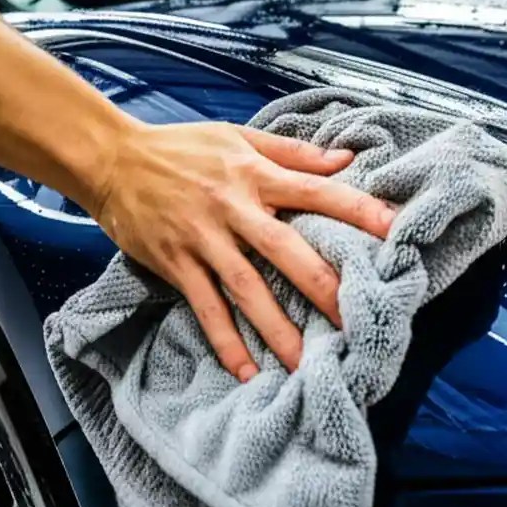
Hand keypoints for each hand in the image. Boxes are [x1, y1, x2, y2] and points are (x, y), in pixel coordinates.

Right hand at [91, 120, 394, 380]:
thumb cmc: (181, 147)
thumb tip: (345, 158)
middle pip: (286, 249)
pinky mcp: (175, 263)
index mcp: (254, 173)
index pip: (316, 190)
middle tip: (358, 319)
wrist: (112, 160)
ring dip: (278, 328)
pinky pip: (205, 308)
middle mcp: (232, 207)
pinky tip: (246, 370)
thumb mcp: (238, 136)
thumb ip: (293, 151)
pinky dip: (226, 341)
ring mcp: (202, 239)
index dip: (356, 208)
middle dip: (324, 285)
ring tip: (307, 364)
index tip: (394, 229)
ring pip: (247, 288)